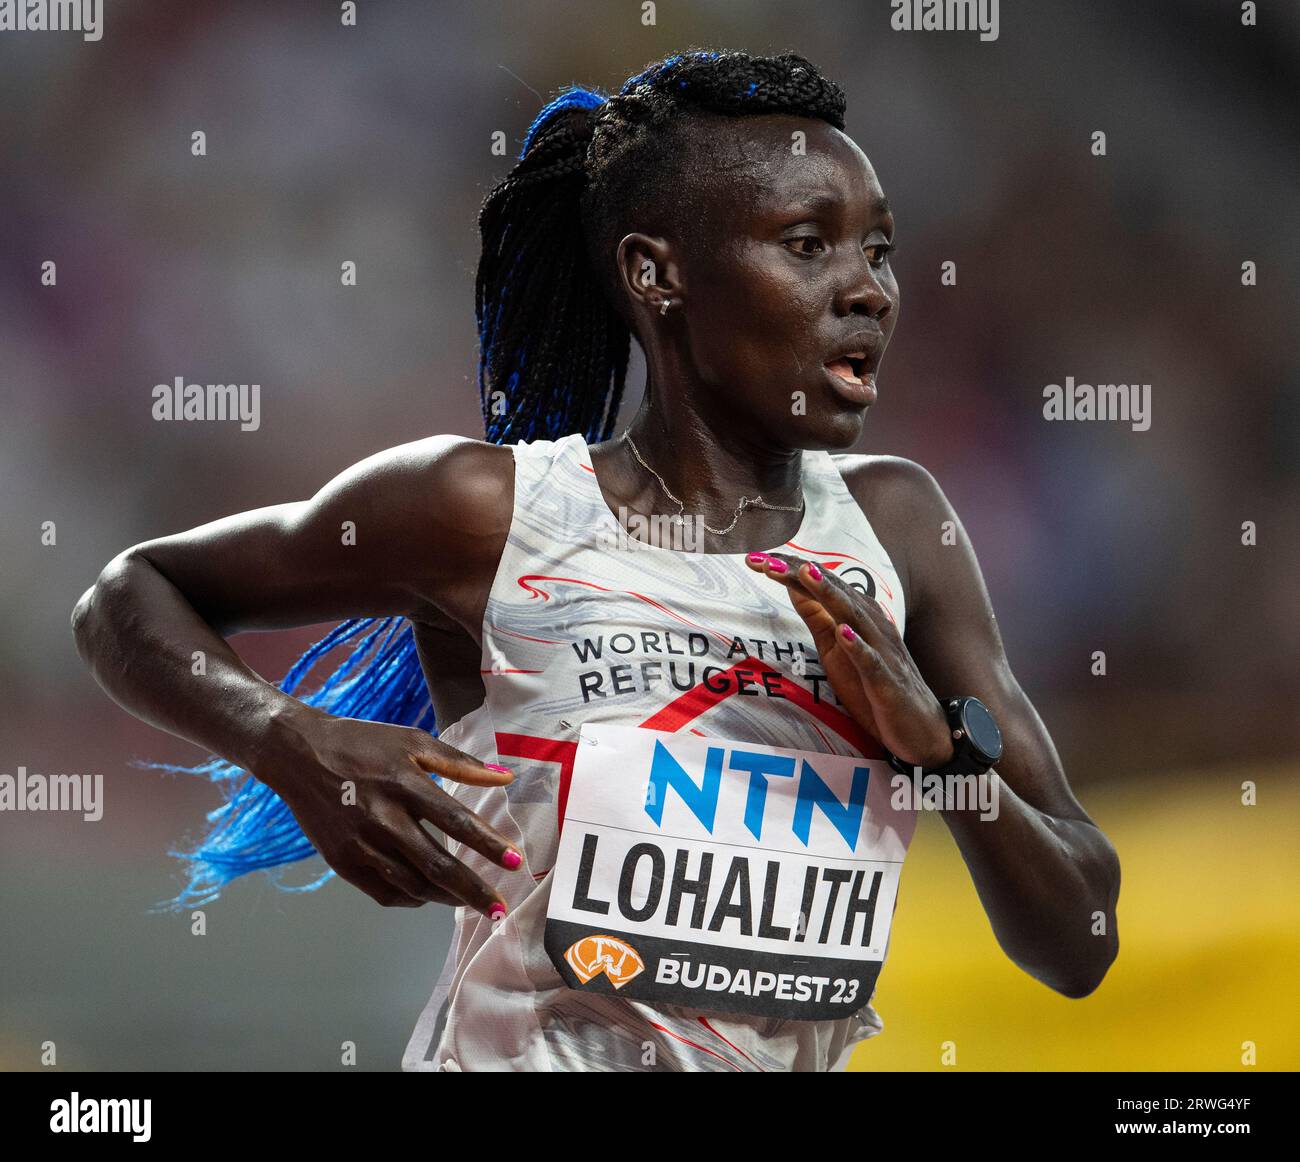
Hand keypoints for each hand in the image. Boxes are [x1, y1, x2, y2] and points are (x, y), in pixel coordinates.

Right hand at [259, 707, 521, 915]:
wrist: (299, 754)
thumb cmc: (363, 744)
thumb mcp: (413, 742)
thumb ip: (460, 763)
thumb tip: (505, 778)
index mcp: (404, 784)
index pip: (456, 821)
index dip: (488, 844)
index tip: (516, 863)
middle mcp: (383, 818)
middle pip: (436, 864)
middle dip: (472, 890)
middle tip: (499, 909)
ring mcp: (360, 844)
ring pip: (411, 884)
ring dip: (445, 898)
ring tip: (469, 902)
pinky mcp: (342, 861)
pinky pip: (384, 892)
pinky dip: (411, 898)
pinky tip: (429, 895)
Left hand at [745, 551, 954, 768]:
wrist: (919, 728)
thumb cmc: (873, 686)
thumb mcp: (835, 648)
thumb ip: (817, 617)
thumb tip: (792, 585)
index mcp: (857, 616)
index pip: (821, 585)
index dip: (789, 571)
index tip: (755, 560)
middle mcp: (871, 626)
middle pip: (834, 592)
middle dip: (801, 574)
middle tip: (767, 561)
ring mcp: (881, 652)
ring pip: (854, 616)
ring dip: (829, 595)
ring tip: (805, 574)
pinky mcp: (887, 682)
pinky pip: (871, 661)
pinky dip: (857, 646)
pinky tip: (842, 631)